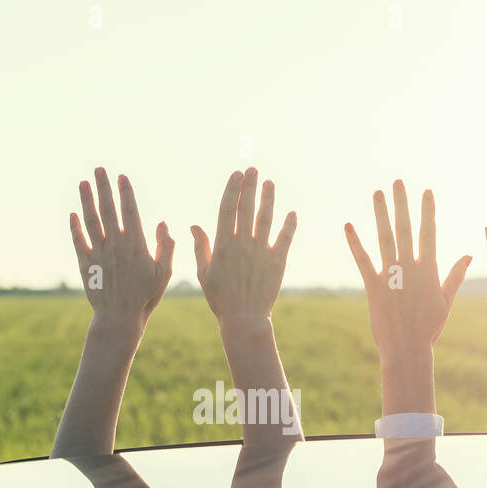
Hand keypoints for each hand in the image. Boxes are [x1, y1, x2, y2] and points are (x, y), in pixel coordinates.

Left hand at [70, 167, 173, 333]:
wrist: (119, 318)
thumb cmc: (145, 297)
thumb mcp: (163, 273)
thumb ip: (164, 247)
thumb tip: (162, 223)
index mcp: (136, 245)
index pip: (130, 211)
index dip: (125, 192)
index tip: (121, 176)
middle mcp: (116, 245)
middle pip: (108, 210)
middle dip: (104, 188)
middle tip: (99, 169)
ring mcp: (99, 253)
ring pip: (91, 221)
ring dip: (87, 200)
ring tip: (83, 183)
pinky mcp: (86, 264)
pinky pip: (78, 241)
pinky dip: (75, 227)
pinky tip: (73, 213)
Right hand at [191, 168, 296, 332]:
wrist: (245, 319)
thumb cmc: (221, 298)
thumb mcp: (205, 273)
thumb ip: (201, 247)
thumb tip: (195, 225)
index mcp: (222, 246)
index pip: (227, 209)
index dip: (232, 189)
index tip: (236, 174)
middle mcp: (242, 245)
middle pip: (246, 208)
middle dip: (250, 186)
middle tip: (253, 169)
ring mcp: (261, 252)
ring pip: (265, 218)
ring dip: (268, 198)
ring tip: (270, 182)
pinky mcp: (278, 262)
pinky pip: (285, 238)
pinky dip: (289, 224)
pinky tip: (291, 212)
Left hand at [345, 180, 470, 363]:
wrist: (408, 349)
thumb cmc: (429, 328)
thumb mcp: (446, 301)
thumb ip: (455, 275)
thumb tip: (469, 254)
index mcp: (428, 270)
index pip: (428, 233)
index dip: (427, 211)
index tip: (427, 191)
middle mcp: (409, 268)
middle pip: (405, 229)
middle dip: (402, 204)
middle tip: (397, 182)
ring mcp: (391, 277)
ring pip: (385, 239)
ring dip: (381, 215)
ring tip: (377, 194)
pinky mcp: (373, 287)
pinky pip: (363, 261)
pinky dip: (355, 243)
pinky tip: (349, 226)